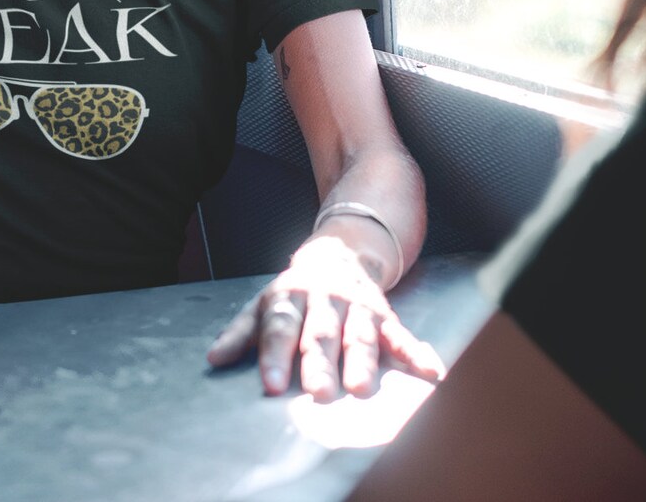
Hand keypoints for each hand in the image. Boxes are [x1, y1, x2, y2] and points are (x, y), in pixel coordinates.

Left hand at [205, 236, 446, 400]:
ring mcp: (356, 306)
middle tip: (319, 394)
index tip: (271, 386)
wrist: (340, 251)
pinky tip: (431, 372)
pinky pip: (401, 334)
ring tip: (362, 388)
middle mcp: (324, 300)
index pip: (280, 327)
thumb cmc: (295, 292)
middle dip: (319, 364)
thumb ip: (241, 332)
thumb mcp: (263, 303)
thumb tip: (213, 359)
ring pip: (359, 334)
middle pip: (321, 334)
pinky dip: (417, 354)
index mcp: (290, 297)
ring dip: (362, 360)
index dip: (274, 356)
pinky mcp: (384, 314)